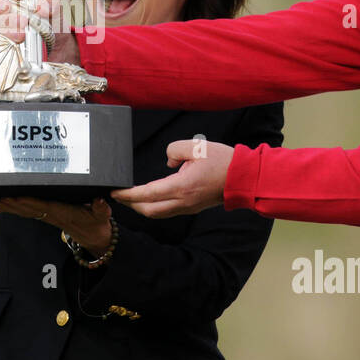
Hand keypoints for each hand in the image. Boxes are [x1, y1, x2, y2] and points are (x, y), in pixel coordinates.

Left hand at [0, 196, 111, 254]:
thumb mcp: (102, 216)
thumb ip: (101, 208)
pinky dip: (13, 209)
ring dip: (9, 207)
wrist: (95, 237)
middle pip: (29, 210)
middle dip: (12, 204)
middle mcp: (52, 216)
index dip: (30, 203)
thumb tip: (100, 201)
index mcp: (63, 213)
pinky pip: (27, 212)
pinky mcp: (46, 216)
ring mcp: (48, 217)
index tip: (18, 197)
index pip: (44, 207)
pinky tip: (2, 206)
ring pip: (25, 212)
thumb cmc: (97, 223)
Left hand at [111, 140, 233, 217]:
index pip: (147, 194)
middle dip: (131, 204)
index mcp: (181, 187)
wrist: (243, 178)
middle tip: (120, 196)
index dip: (128, 194)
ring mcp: (188, 207)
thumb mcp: (196, 146)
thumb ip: (175, 150)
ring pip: (158, 213)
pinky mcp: (193, 208)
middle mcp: (183, 201)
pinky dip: (155, 206)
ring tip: (132, 197)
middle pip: (148, 210)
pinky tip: (152, 197)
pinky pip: (168, 211)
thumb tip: (169, 162)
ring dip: (143, 207)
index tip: (116, 192)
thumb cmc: (223, 162)